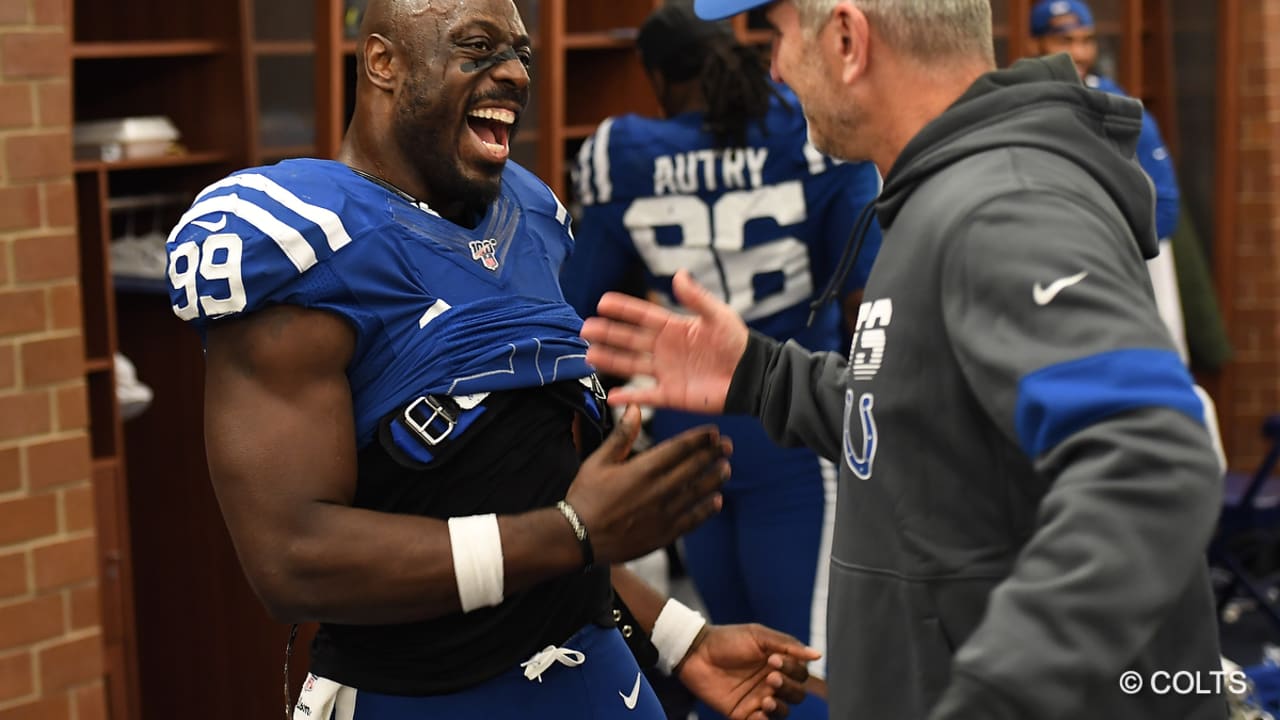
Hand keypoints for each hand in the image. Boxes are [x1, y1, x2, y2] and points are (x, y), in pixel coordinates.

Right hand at [566, 405, 730, 564]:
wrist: (579, 538)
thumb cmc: (586, 497)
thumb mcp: (598, 462)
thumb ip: (621, 436)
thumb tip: (635, 408)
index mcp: (643, 469)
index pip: (680, 448)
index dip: (700, 438)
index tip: (713, 432)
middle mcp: (659, 490)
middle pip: (694, 467)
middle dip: (712, 454)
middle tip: (727, 446)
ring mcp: (664, 514)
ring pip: (698, 492)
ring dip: (714, 479)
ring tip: (726, 469)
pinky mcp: (664, 534)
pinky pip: (692, 519)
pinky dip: (706, 509)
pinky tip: (716, 501)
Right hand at [581, 270, 748, 412]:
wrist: (752, 376)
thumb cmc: (738, 343)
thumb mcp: (718, 316)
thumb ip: (696, 298)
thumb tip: (678, 274)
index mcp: (674, 328)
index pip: (642, 316)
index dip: (623, 309)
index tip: (602, 302)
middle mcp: (665, 349)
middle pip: (630, 340)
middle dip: (608, 334)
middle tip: (585, 329)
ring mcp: (666, 372)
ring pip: (631, 365)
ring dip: (610, 360)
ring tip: (589, 355)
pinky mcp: (672, 395)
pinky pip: (646, 396)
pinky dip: (629, 397)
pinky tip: (611, 396)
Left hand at [677, 623, 821, 719]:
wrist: (695, 651)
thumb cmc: (727, 639)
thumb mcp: (758, 635)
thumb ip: (787, 645)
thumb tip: (817, 655)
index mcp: (779, 663)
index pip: (801, 674)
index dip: (793, 669)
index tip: (774, 659)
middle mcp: (771, 683)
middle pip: (797, 695)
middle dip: (788, 689)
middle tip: (770, 678)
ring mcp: (758, 699)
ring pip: (783, 712)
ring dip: (779, 708)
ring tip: (766, 699)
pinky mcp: (742, 713)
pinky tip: (759, 712)